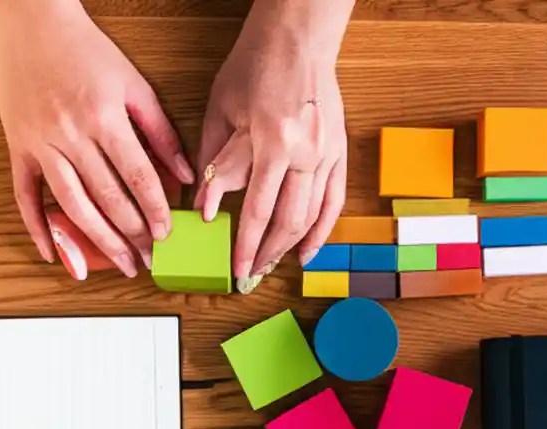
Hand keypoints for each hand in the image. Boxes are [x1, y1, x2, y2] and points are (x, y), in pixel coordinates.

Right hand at [0, 0, 193, 277]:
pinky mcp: (18, 147)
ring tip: (119, 262)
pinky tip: (55, 254)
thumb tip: (184, 173)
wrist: (31, 24)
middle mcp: (71, 133)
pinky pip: (25, 195)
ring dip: (97, 241)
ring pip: (72, 204)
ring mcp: (41, 143)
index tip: (166, 234)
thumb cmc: (86, 51)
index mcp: (104, 116)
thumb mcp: (134, 84)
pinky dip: (38, 227)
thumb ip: (161, 131)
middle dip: (132, 235)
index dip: (154, 210)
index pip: (137, 177)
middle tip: (148, 260)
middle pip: (107, 197)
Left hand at [194, 0, 352, 283]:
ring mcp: (327, 152)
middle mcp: (304, 151)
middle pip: (288, 220)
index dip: (246, 244)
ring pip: (312, 215)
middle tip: (251, 274)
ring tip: (272, 265)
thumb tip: (207, 206)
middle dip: (268, 253)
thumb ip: (216, 160)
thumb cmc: (255, 65)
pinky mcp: (339, 151)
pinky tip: (307, 250)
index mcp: (272, 140)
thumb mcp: (221, 109)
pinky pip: (334, 200)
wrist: (298, 37)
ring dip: (290, 246)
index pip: (257, 209)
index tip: (235, 268)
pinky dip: (322, 229)